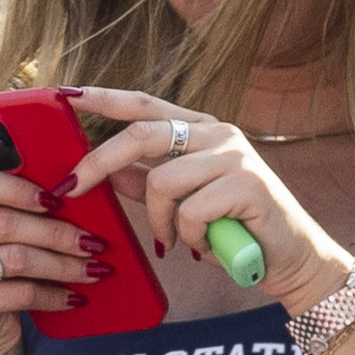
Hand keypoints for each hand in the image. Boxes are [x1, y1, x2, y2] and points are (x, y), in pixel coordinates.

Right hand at [0, 158, 105, 354]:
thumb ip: (3, 204)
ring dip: (63, 265)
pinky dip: (54, 295)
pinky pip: (19, 294)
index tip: (58, 199)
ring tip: (93, 268)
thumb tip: (67, 188)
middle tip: (93, 241)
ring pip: (16, 259)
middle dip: (57, 232)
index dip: (18, 188)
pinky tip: (74, 296)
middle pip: (3, 223)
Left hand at [59, 86, 353, 311]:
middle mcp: (219, 133)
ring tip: (176, 237)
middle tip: (71, 188)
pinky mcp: (247, 183)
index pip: (145, 104)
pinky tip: (204, 245)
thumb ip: (145, 183)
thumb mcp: (180, 204)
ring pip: (160, 181)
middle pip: (142, 134)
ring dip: (158, 220)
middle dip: (98, 162)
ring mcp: (235, 155)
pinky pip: (188, 210)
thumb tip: (106, 171)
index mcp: (201, 131)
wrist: (289, 261)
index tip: (64, 94)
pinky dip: (187, 235)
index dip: (104, 97)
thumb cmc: (233, 230)